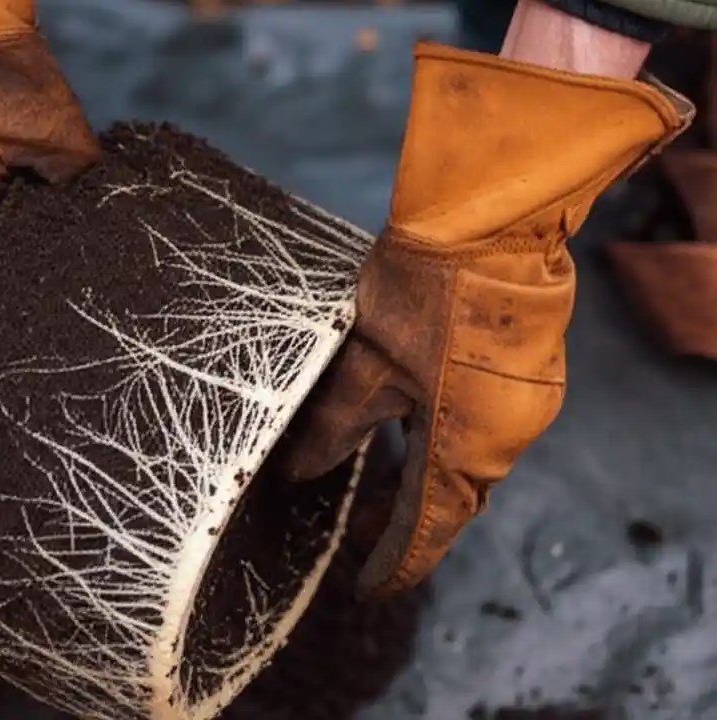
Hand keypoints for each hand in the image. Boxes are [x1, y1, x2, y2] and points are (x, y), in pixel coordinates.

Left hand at [280, 43, 689, 598]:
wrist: (491, 221)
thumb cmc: (423, 296)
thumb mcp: (362, 369)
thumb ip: (333, 428)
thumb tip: (302, 473)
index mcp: (469, 447)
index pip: (429, 527)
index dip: (396, 562)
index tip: (368, 588)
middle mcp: (508, 436)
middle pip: (453, 498)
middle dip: (407, 521)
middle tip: (359, 534)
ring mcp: (524, 403)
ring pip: (468, 461)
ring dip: (426, 479)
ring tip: (376, 490)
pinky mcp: (527, 372)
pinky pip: (482, 428)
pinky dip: (444, 442)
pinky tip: (410, 433)